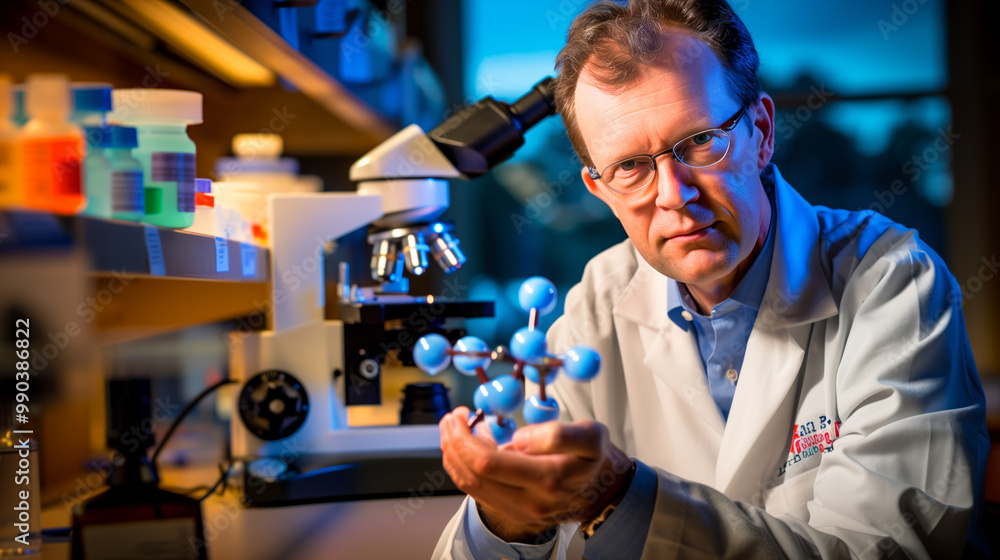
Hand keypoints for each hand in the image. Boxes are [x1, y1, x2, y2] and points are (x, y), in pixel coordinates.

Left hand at [439, 407, 632, 542]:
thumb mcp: (590, 436)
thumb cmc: (594, 459)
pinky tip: (461, 449)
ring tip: (450, 430)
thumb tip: (519, 438)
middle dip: (453, 442)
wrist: (603, 491)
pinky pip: (477, 492)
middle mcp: (529, 502)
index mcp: (547, 478)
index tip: (463, 413)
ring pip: (470, 486)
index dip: (466, 437)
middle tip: (451, 417)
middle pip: (473, 475)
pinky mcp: (512, 512)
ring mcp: (518, 511)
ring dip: (452, 455)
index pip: (488, 463)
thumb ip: (557, 435)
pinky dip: (461, 469)